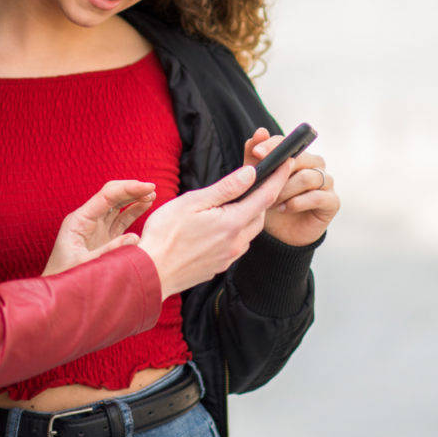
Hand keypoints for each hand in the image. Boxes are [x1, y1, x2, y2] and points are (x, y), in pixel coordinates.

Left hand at [42, 180, 154, 276]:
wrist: (58, 293)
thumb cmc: (66, 278)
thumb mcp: (86, 265)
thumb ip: (109, 251)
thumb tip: (135, 238)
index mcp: (79, 220)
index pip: (106, 196)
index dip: (128, 189)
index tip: (147, 186)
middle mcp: (87, 219)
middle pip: (112, 195)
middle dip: (132, 189)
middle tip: (153, 188)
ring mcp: (96, 227)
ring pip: (117, 205)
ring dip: (134, 197)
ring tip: (153, 194)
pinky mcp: (104, 237)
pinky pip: (120, 218)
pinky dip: (133, 210)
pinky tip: (146, 204)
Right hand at [138, 159, 297, 298]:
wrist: (150, 274)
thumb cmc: (165, 236)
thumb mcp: (193, 202)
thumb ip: (225, 189)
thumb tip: (250, 173)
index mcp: (232, 223)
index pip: (265, 196)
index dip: (278, 178)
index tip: (287, 162)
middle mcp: (236, 243)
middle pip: (260, 216)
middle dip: (262, 197)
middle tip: (256, 182)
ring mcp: (227, 258)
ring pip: (249, 233)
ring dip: (249, 216)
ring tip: (235, 203)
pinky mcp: (218, 267)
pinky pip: (236, 246)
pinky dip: (236, 232)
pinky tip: (219, 228)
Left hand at [244, 128, 339, 246]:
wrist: (279, 234)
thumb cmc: (270, 203)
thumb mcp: (258, 181)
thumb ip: (255, 158)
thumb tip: (260, 132)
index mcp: (299, 156)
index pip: (288, 143)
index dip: (273, 146)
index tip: (257, 153)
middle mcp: (315, 165)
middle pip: (301, 158)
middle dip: (279, 171)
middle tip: (263, 183)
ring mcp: (326, 182)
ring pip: (307, 177)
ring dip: (286, 190)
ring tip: (271, 202)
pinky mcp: (332, 201)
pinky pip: (317, 196)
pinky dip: (297, 203)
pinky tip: (283, 209)